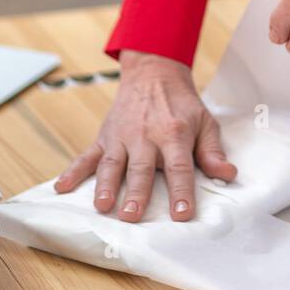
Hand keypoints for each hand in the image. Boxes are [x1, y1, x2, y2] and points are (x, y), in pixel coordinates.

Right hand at [53, 50, 236, 221]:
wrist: (154, 73)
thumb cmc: (181, 104)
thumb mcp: (205, 122)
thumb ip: (213, 151)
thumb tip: (227, 174)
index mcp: (174, 133)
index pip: (179, 167)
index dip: (181, 191)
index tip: (182, 214)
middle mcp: (146, 135)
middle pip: (142, 168)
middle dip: (137, 192)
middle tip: (132, 216)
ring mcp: (122, 136)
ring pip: (112, 163)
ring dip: (106, 185)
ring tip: (102, 206)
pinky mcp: (105, 136)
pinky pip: (87, 155)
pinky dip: (73, 171)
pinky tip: (61, 187)